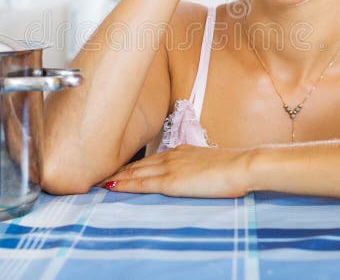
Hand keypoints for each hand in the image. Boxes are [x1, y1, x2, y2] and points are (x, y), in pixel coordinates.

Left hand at [101, 145, 251, 197]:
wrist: (243, 165)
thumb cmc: (234, 167)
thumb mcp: (209, 162)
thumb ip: (195, 167)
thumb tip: (190, 174)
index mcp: (180, 151)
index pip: (149, 159)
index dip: (131, 165)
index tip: (116, 169)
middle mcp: (171, 156)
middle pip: (137, 163)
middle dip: (116, 169)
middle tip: (96, 173)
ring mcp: (169, 167)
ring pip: (134, 172)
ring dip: (115, 176)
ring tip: (96, 180)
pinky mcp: (171, 181)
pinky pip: (141, 183)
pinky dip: (124, 184)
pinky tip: (111, 187)